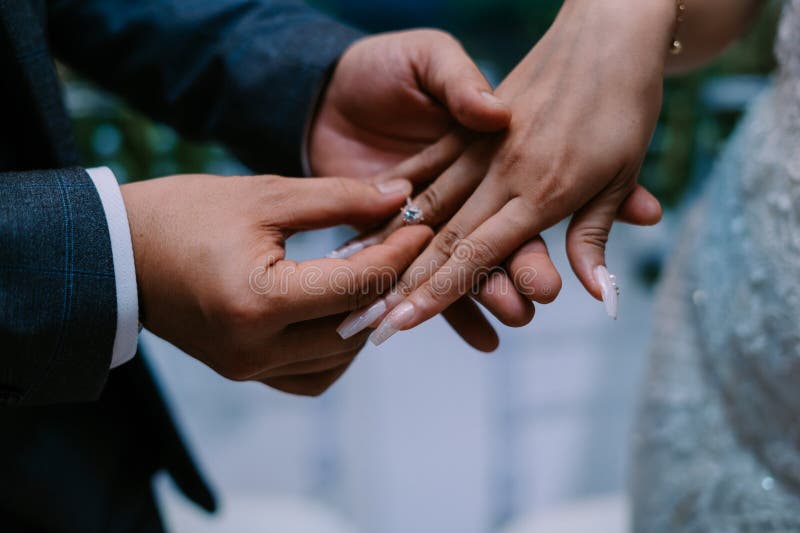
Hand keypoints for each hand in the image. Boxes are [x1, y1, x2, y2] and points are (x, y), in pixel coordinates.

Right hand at [121, 174, 430, 394]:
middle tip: (399, 248)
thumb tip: (401, 197)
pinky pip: (311, 377)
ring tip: (369, 276)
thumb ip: (339, 198)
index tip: (420, 225)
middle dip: (386, 286)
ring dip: (363, 320)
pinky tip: (337, 312)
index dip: (398, 254)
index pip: (356, 284)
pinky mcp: (242, 372)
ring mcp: (247, 368)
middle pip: (354, 327)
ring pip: (339, 358)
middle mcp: (254, 348)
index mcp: (258, 301)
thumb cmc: (184, 214)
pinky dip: (335, 349)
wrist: (118, 252)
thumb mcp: (264, 194)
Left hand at [310, 29, 525, 349]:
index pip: (510, 212)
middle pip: (485, 248)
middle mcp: (458, 196)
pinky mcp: (383, 224)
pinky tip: (418, 324)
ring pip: (447, 264)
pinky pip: (396, 261)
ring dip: (466, 300)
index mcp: (482, 158)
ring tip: (490, 334)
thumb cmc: (386, 63)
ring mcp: (422, 215)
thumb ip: (458, 82)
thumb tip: (493, 112)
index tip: (544, 284)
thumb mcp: (428, 58)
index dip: (525, 249)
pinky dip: (409, 290)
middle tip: (523, 313)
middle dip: (504, 283)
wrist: (330, 83)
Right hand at [344, 0, 671, 343]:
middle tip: (372, 318)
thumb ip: (593, 236)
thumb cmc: (624, 104)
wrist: (607, 31)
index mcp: (542, 191)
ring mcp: (479, 147)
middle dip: (406, 283)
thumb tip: (593, 295)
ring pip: (427, 206)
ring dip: (394, 246)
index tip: (404, 322)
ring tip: (361, 276)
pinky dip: (396, 196)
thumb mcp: (622, 173)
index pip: (479, 253)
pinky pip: (424, 165)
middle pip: (444, 238)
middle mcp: (502, 173)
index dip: (440, 292)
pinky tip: (368, 217)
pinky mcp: (466, 125)